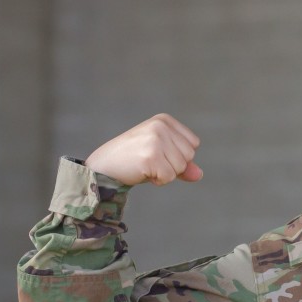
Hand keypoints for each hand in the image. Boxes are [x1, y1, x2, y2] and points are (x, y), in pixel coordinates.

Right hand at [85, 114, 202, 185]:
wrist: (103, 167)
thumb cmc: (133, 160)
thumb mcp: (161, 156)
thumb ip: (183, 163)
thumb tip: (199, 174)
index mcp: (164, 120)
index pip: (193, 144)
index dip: (178, 155)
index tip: (157, 153)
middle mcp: (161, 126)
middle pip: (189, 156)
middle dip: (173, 165)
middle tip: (149, 160)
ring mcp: (155, 140)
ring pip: (181, 168)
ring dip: (165, 173)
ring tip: (145, 165)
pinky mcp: (150, 156)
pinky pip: (169, 177)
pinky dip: (158, 180)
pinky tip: (142, 172)